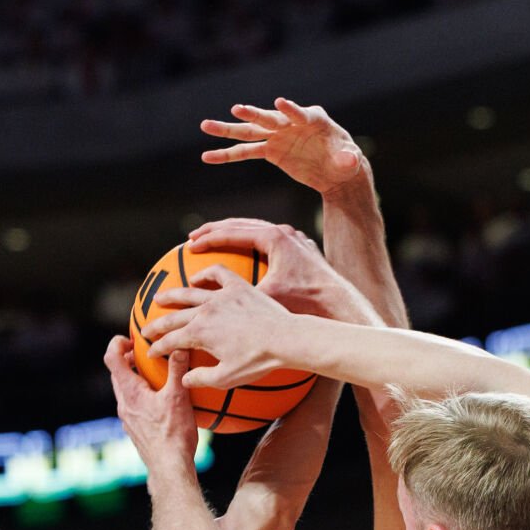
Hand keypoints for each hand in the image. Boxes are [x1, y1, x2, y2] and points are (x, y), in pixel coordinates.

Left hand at [105, 336, 198, 471]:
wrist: (169, 468)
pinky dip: (143, 396)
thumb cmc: (173, 434)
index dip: (117, 343)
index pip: (111, 358)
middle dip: (129, 360)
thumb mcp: (178, 397)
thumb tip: (179, 346)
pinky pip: (134, 406)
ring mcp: (128, 419)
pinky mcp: (136, 430)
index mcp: (130, 392)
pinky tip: (163, 402)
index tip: (132, 339)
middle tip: (147, 354)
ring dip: (137, 379)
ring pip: (126, 391)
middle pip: (117, 374)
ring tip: (157, 376)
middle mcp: (124, 404)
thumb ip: (177, 369)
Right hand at [142, 267, 299, 389]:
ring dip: (171, 295)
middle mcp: (205, 311)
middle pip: (173, 317)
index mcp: (199, 333)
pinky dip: (205, 274)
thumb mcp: (228, 378)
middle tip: (144, 330)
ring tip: (159, 297)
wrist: (286, 339)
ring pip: (188, 292)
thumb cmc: (259, 361)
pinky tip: (198, 278)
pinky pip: (217, 274)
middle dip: (156, 325)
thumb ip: (202, 378)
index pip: (170, 341)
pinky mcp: (239, 286)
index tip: (149, 353)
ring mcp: (221, 295)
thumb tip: (185, 380)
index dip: (157, 348)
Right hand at [185, 218, 355, 318]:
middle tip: (193, 237)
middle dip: (216, 230)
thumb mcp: (265, 297)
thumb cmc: (304, 302)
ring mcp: (295, 239)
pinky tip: (243, 256)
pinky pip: (271, 241)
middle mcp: (285, 232)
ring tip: (214, 242)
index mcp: (274, 237)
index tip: (190, 245)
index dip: (208, 239)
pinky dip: (252, 245)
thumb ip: (237, 294)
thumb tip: (207, 302)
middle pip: (242, 224)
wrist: (339, 304)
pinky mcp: (302, 249)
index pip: (232, 232)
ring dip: (234, 235)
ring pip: (257, 230)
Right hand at [200, 98, 365, 194]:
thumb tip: (350, 159)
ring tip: (205, 126)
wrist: (336, 170)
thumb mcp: (351, 160)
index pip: (300, 113)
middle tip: (238, 109)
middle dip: (254, 114)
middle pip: (269, 118)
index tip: (279, 103)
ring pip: (249, 132)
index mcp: (313, 119)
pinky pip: (245, 152)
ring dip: (228, 130)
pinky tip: (208, 156)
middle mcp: (290, 123)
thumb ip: (349, 158)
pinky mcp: (270, 151)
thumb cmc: (346, 160)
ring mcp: (278, 136)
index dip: (291, 109)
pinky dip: (227, 155)